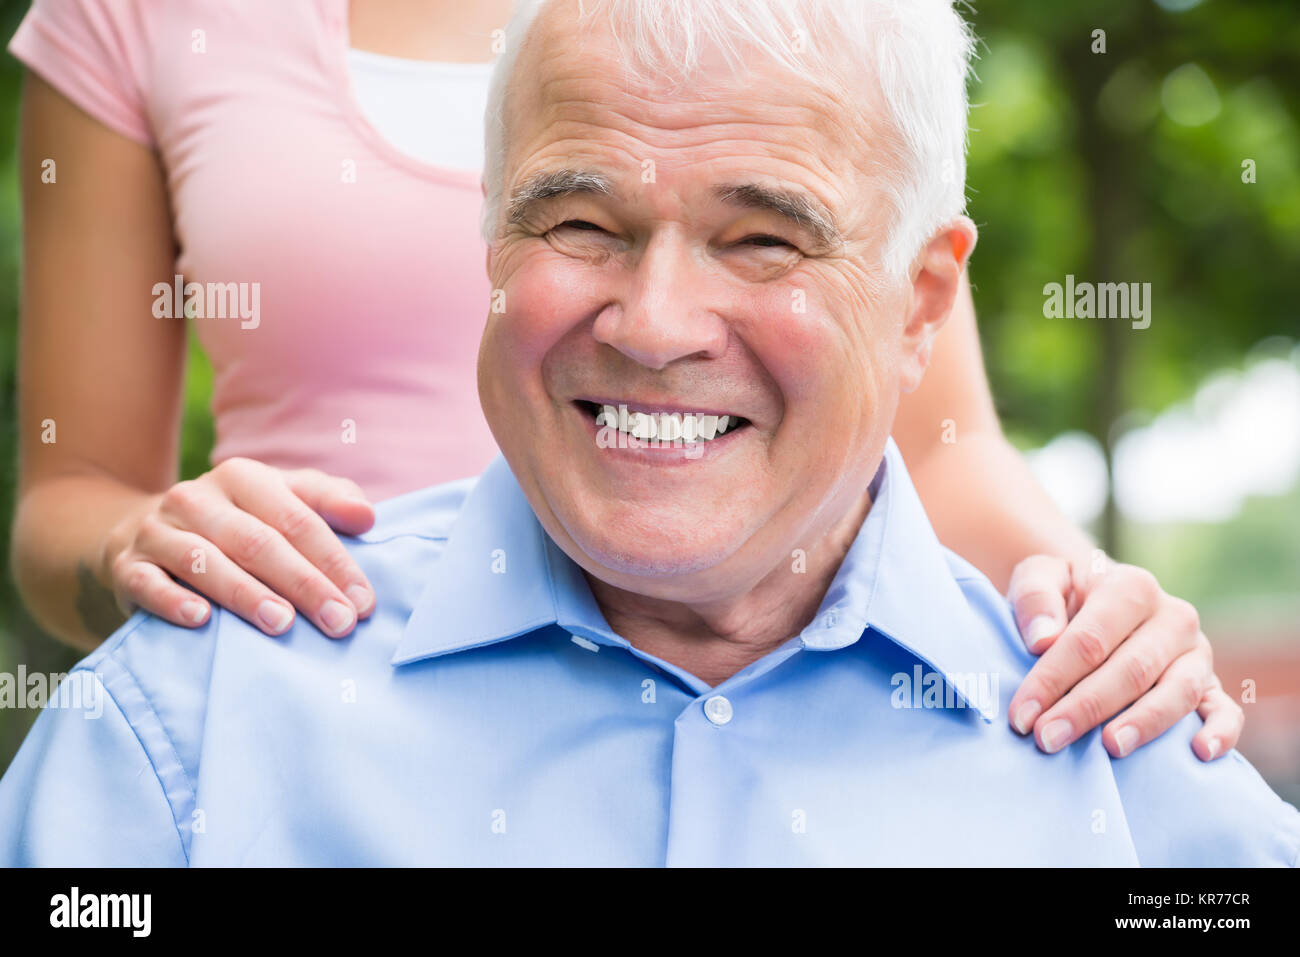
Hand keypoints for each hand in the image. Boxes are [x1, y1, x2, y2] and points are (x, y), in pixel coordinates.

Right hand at [100, 458, 376, 637]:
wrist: (143, 533)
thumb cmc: (236, 522)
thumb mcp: (280, 499)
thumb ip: (327, 500)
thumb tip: (367, 517)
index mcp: (243, 477)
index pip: (297, 519)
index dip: (334, 561)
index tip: (363, 601)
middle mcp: (197, 498)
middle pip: (258, 542)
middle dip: (304, 584)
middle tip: (339, 622)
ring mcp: (158, 530)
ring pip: (206, 561)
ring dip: (246, 594)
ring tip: (282, 623)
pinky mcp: (127, 565)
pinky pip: (148, 583)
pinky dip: (173, 601)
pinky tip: (201, 620)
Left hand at [1004, 553, 1242, 760]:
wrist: (1095, 599)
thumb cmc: (1062, 595)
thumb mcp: (1038, 577)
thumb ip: (1035, 598)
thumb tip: (1043, 640)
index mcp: (1130, 587)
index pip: (1089, 641)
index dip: (1052, 680)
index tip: (1021, 715)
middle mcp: (1173, 617)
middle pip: (1131, 670)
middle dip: (1085, 709)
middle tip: (1047, 739)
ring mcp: (1197, 653)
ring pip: (1178, 691)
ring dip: (1143, 723)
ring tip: (1110, 748)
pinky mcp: (1211, 684)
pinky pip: (1225, 709)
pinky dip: (1220, 731)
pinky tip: (1200, 753)